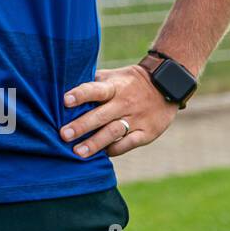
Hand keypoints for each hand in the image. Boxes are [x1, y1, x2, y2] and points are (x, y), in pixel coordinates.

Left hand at [61, 63, 177, 157]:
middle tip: (64, 134)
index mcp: (113, 87)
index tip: (65, 101)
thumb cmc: (128, 82)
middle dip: (81, 126)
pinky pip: (129, 144)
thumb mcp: (112, 76)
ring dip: (95, 143)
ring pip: (113, 132)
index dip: (80, 95)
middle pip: (100, 116)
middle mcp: (124, 103)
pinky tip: (102, 154)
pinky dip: (114, 149)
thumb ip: (92, 83)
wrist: (167, 85)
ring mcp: (137, 119)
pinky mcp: (147, 132)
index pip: (95, 90)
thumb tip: (62, 87)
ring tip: (77, 152)